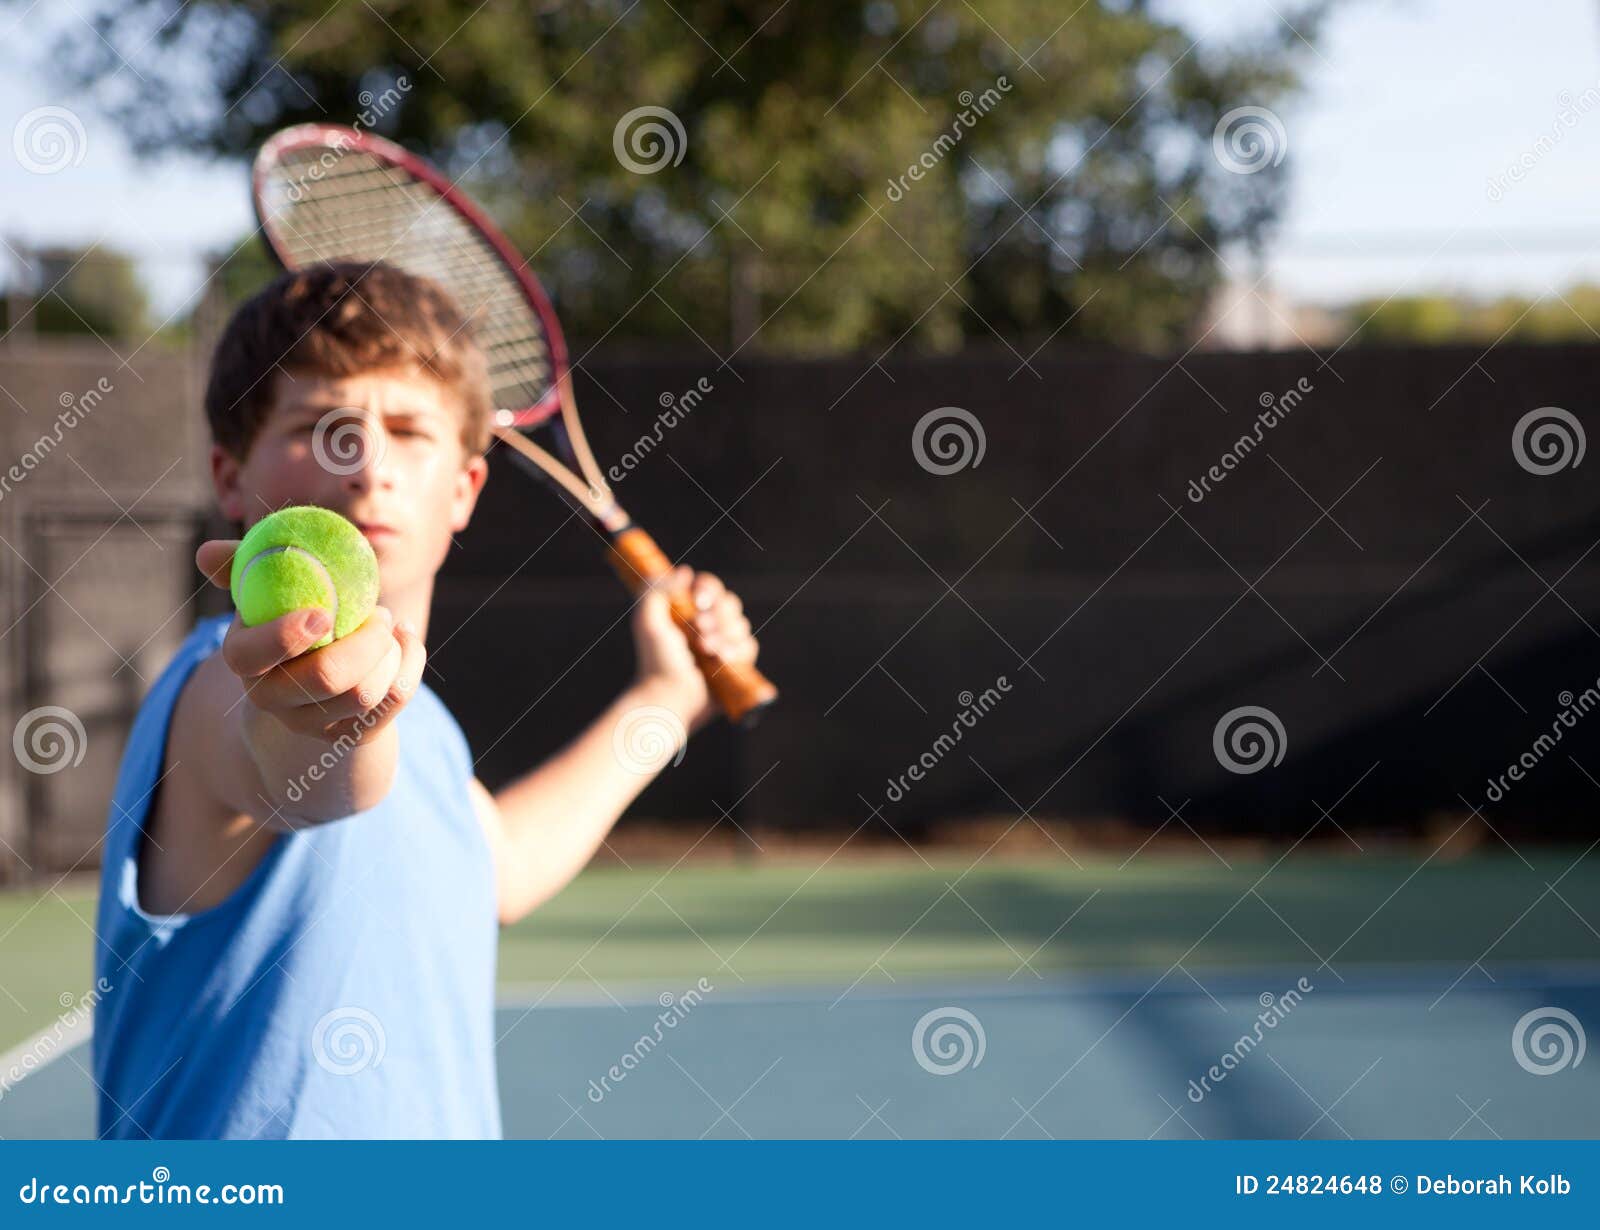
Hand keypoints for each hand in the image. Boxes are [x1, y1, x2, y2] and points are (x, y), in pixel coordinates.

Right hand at [196, 539, 424, 741]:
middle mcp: (272, 697)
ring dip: (390, 650)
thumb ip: (239, 565)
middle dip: (365, 640)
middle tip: (380, 612)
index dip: (285, 635)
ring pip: (366, 693)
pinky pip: (394, 699)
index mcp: (244, 657)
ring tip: (389, 624)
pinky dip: (410, 661)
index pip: (250, 656)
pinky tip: (406, 638)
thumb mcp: (263, 588)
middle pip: (325, 678)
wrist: (313, 673)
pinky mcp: (350, 733)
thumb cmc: (288, 614)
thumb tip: (207, 553)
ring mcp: (311, 722)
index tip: (324, 612)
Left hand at [629, 565, 758, 733]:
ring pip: (742, 624)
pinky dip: (736, 650)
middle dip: (717, 615)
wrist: (669, 697)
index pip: (709, 587)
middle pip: (730, 603)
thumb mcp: (647, 621)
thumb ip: (657, 590)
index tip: (698, 600)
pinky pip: (749, 646)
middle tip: (698, 629)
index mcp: (688, 612)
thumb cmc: (655, 662)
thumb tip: (685, 572)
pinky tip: (720, 660)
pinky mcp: (736, 664)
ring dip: (724, 634)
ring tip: (705, 650)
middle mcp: (708, 625)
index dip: (709, 589)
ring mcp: (724, 644)